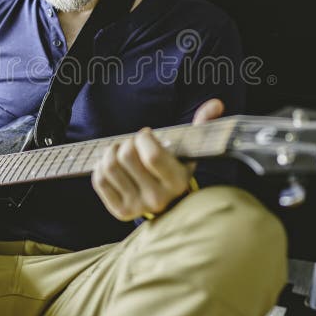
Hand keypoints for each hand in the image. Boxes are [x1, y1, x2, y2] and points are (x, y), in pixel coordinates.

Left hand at [92, 98, 224, 220]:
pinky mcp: (120, 211)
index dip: (143, 138)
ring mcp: (137, 207)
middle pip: (126, 156)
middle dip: (127, 142)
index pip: (152, 155)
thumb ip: (203, 125)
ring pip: (109, 166)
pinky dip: (101, 166)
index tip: (146, 135)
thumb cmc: (177, 167)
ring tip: (122, 152)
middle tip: (134, 144)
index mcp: (177, 182)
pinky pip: (99, 180)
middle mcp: (158, 199)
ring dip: (111, 151)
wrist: (169, 202)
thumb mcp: (190, 149)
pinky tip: (114, 165)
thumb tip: (215, 105)